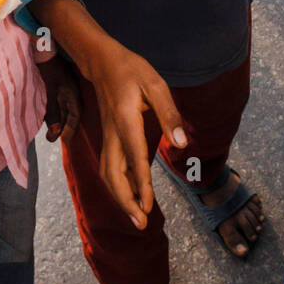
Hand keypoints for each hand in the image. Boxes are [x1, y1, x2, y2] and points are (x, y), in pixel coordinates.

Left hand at [37, 54, 80, 143]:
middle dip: (61, 128)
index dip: (70, 129)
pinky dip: (53, 111)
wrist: (41, 47)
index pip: (75, 116)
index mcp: (72, 94)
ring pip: (63, 109)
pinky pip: (57, 103)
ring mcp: (64, 89)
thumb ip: (53, 112)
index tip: (64, 140)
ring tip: (48, 132)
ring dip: (56, 120)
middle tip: (51, 139)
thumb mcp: (49, 91)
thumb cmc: (47, 67)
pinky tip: (47, 118)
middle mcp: (70, 93)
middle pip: (69, 115)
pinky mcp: (56, 86)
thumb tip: (56, 132)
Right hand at [86, 41, 186, 228]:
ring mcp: (108, 135)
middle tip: (141, 223)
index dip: (141, 184)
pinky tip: (132, 194)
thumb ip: (169, 114)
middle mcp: (113, 132)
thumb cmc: (131, 70)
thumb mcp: (156, 84)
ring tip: (137, 215)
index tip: (147, 208)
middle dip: (125, 201)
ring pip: (108, 173)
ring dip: (120, 196)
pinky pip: (110, 166)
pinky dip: (118, 185)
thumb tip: (181, 143)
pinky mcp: (109, 136)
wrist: (102, 61)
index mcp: (125, 119)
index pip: (134, 157)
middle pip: (112, 174)